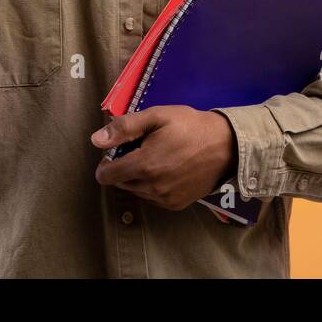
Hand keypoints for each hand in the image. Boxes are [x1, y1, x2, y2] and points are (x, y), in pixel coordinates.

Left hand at [91, 106, 238, 211]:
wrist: (226, 145)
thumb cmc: (189, 126)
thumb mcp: (157, 116)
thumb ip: (124, 128)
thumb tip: (96, 140)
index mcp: (143, 166)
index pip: (106, 176)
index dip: (107, 161)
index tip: (119, 149)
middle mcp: (151, 188)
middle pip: (121, 182)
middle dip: (124, 166)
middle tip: (143, 148)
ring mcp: (164, 199)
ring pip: (136, 190)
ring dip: (138, 177)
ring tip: (158, 157)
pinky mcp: (176, 205)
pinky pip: (152, 198)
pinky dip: (153, 186)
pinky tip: (168, 169)